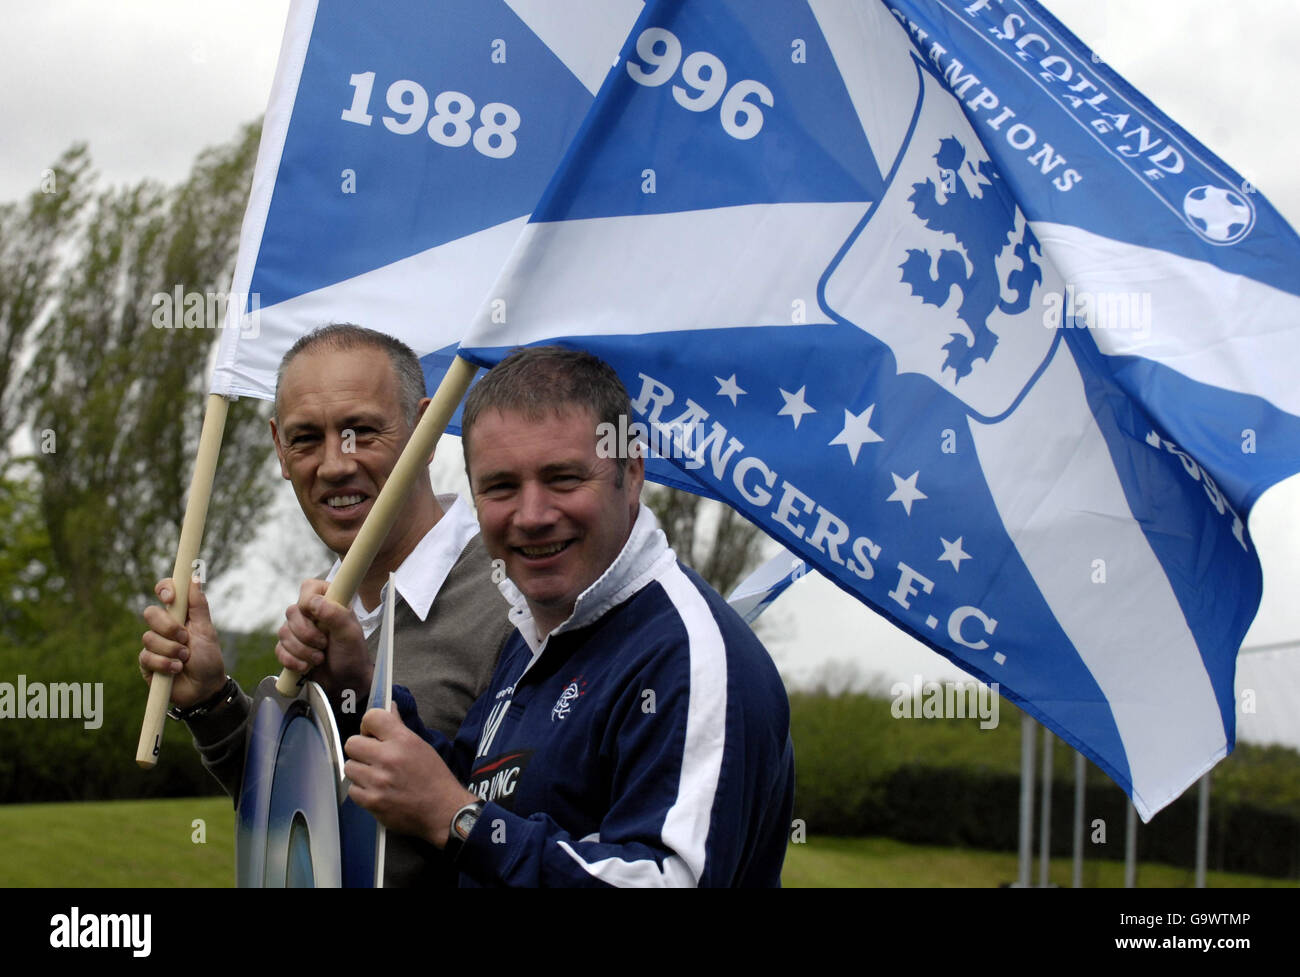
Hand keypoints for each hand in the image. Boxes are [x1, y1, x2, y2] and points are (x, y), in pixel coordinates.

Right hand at [139, 578, 226, 708]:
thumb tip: (193, 578)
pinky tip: (176, 670)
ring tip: (184, 659)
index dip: (164, 589)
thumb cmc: (208, 659)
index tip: (170, 598)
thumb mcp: (206, 631)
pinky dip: (164, 664)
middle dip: (169, 628)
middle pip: (150, 613)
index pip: (165, 592)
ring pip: (148, 637)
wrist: (204, 689)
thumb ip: (199, 606)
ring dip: (171, 650)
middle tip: (185, 639)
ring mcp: (153, 645)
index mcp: (179, 615)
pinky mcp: (146, 663)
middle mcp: (164, 627)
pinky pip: (146, 657)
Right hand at [275, 579, 372, 705]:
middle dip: (307, 634)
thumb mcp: (349, 633)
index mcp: (329, 601)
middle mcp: (311, 612)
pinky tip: (306, 666)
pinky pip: (279, 650)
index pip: (308, 588)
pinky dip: (292, 661)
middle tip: (324, 644)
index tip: (317, 617)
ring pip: (283, 632)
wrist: (346, 681)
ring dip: (302, 650)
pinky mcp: (289, 648)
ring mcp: (298, 630)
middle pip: (292, 612)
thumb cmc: (352, 654)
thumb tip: (315, 602)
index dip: (308, 602)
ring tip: (319, 658)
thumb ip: (336, 614)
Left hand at [344, 705, 477, 847]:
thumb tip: (389, 708)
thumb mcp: (420, 746)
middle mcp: (389, 758)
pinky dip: (362, 790)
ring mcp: (378, 781)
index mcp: (403, 740)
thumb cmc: (434, 778)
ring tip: (376, 776)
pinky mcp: (372, 802)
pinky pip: (352, 789)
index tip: (372, 733)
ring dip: (360, 771)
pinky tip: (376, 791)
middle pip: (352, 743)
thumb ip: (399, 728)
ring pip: (349, 767)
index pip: (371, 717)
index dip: (368, 725)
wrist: (443, 811)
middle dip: (360, 750)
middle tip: (372, 757)